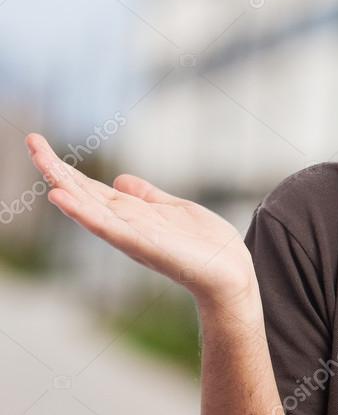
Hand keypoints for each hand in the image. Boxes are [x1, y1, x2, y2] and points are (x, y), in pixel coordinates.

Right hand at [25, 132, 256, 306]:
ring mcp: (130, 235)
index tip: (42, 145)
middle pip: (83, 193)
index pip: (92, 188)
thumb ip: (148, 196)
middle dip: (56, 168)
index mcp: (131, 214)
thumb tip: (121, 180)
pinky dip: (83, 212)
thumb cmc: (205, 246)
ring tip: (42, 161)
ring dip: (64, 185)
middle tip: (31, 141)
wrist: (229, 273)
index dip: (68, 169)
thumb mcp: (174, 210)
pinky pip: (106, 226)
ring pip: (88, 207)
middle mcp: (124, 224)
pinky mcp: (141, 244)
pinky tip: (61, 198)